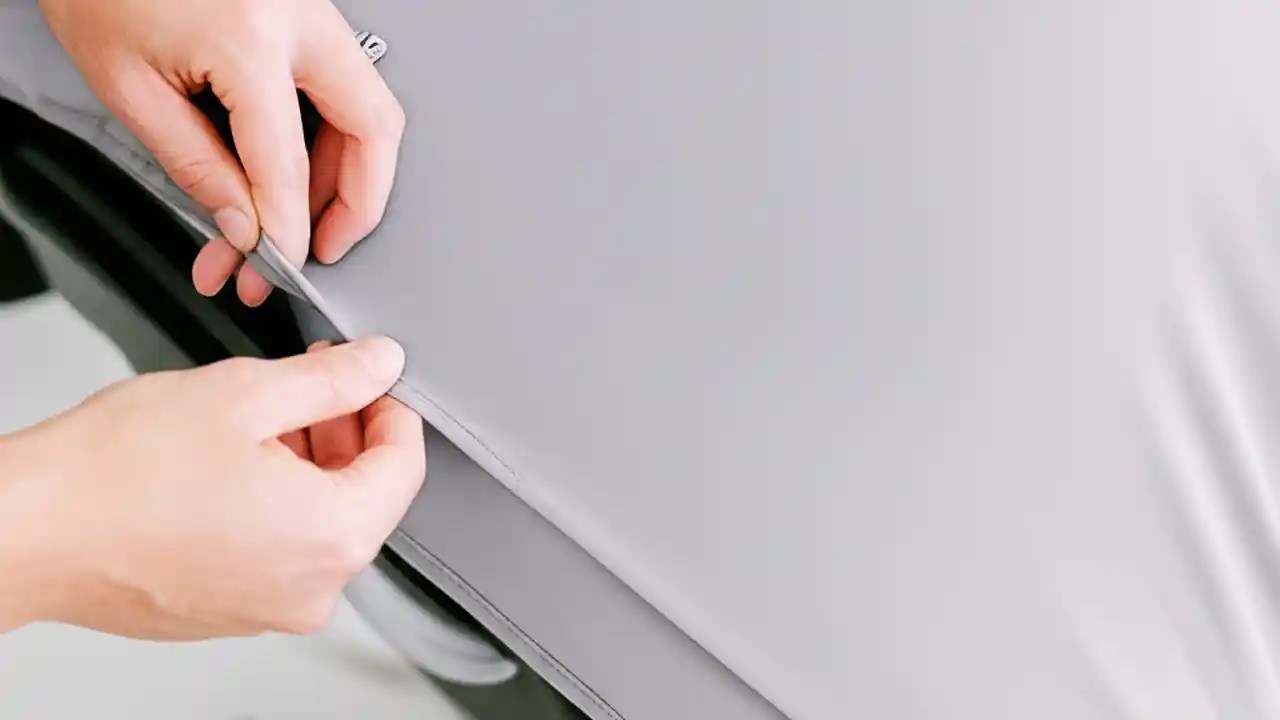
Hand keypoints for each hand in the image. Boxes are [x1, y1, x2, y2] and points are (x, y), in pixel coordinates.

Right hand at [0, 338, 424, 638]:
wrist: (32, 528)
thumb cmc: (119, 472)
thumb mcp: (247, 394)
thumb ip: (333, 380)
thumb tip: (381, 365)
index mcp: (333, 536)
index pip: (405, 465)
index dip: (393, 409)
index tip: (372, 378)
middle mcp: (313, 588)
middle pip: (366, 495)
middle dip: (348, 431)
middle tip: (316, 382)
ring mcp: (272, 608)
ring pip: (321, 521)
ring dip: (310, 463)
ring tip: (267, 416)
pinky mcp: (234, 611)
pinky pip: (281, 549)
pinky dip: (276, 502)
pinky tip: (239, 462)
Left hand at [38, 0, 405, 305]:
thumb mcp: (129, 86)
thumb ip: (194, 164)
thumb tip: (241, 222)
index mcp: (249, 36)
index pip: (287, 162)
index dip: (288, 228)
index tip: (278, 263)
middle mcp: (299, 18)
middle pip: (372, 129)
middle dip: (357, 203)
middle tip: (324, 249)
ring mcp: (312, 10)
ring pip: (370, 109)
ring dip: (344, 177)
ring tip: (298, 221)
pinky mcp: (306, 13)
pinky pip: (345, 86)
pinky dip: (331, 139)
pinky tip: (296, 174)